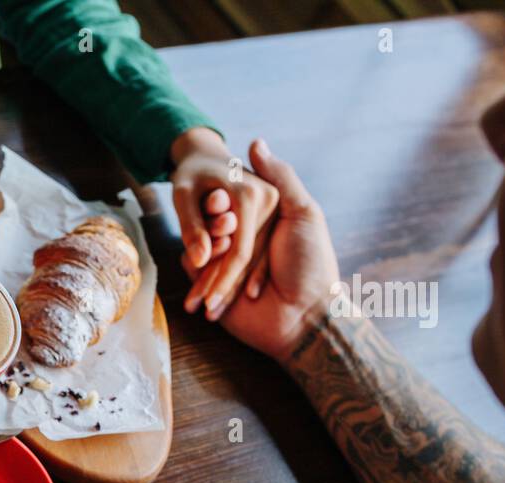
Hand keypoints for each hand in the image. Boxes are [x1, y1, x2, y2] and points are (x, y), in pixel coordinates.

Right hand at [183, 140, 339, 361]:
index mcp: (266, 223)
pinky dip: (198, 272)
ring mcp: (227, 268)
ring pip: (201, 246)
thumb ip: (281, 177)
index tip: (221, 192)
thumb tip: (255, 142)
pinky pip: (194, 272)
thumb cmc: (310, 264)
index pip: (234, 200)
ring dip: (207, 248)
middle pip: (214, 222)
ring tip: (219, 250)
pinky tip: (208, 270)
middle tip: (222, 223)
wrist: (303, 318)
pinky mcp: (213, 290)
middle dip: (213, 222)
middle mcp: (246, 243)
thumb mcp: (303, 213)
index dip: (225, 197)